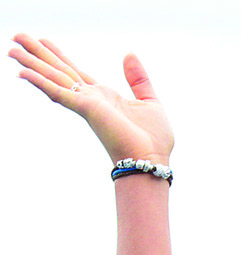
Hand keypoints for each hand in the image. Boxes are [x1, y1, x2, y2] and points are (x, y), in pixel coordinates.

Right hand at [9, 34, 173, 164]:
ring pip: (53, 78)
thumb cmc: (154, 140)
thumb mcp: (149, 101)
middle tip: (16, 36)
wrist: (152, 160)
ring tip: (11, 48)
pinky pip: (58, 92)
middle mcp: (91, 100)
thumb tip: (129, 54)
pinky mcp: (87, 109)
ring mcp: (86, 104)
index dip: (58, 56)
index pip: (75, 72)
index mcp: (104, 97)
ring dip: (31, 63)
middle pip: (58, 71)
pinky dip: (40, 81)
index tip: (44, 41)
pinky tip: (22, 72)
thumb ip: (138, 78)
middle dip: (38, 54)